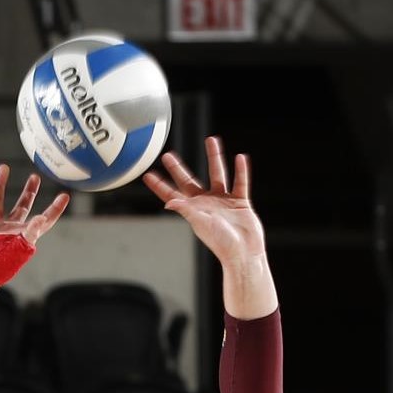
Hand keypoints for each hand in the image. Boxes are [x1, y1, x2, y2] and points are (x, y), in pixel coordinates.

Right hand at [0, 165, 69, 246]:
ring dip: (0, 184)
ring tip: (4, 167)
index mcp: (24, 235)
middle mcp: (9, 228)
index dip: (55, 208)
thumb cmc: (0, 267)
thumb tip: (43, 217)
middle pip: (22, 206)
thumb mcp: (19, 249)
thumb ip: (31, 232)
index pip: (45, 220)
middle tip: (35, 177)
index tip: (65, 195)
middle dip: (29, 192)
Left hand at [143, 137, 265, 265]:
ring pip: (218, 173)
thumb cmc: (222, 243)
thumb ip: (186, 210)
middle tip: (168, 156)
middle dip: (178, 169)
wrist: (244, 252)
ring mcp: (223, 201)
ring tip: (212, 140)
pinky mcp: (240, 202)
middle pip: (189, 181)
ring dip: (214, 157)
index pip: (171, 194)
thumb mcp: (201, 224)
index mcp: (193, 209)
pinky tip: (240, 158)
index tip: (148, 175)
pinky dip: (241, 170)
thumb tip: (169, 202)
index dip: (159, 185)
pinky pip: (240, 182)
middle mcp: (206, 203)